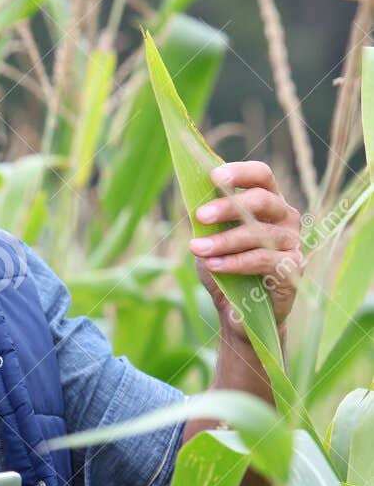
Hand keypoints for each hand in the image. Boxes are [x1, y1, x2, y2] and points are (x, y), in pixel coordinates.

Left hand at [188, 160, 303, 338]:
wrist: (239, 313)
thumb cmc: (226, 269)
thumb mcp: (211, 239)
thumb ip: (208, 218)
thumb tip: (191, 195)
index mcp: (268, 202)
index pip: (262, 176)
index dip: (240, 172)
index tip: (213, 177)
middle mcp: (286, 218)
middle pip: (262, 200)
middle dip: (228, 206)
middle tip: (200, 215)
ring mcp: (293, 242)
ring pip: (259, 233)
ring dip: (224, 240)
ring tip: (196, 248)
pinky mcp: (293, 268)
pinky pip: (263, 260)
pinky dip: (235, 262)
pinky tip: (213, 266)